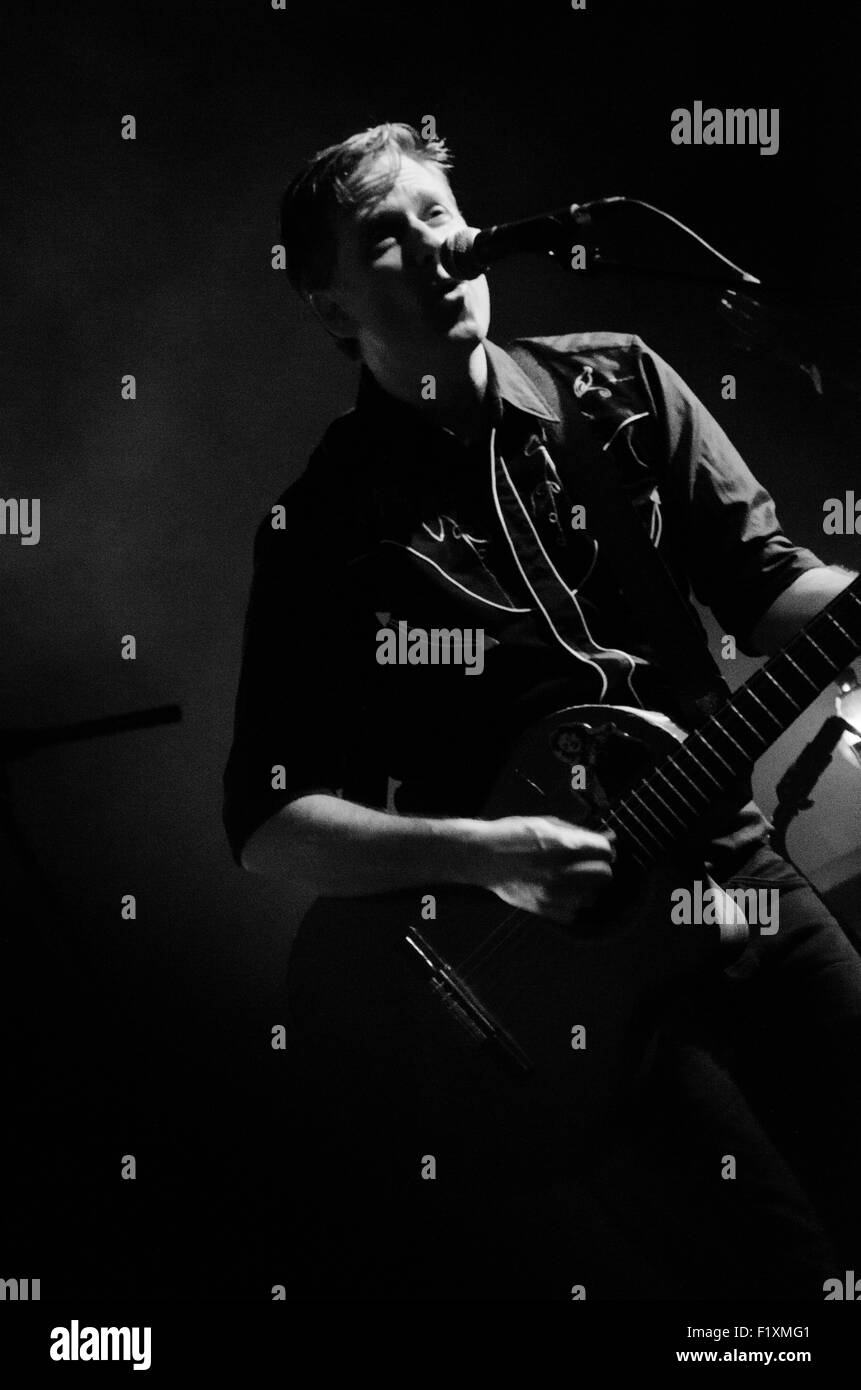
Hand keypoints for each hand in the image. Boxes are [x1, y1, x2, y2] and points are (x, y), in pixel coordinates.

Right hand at [470, 815, 615, 924]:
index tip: (599, 848)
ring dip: (586, 887)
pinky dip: (570, 903)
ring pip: (591, 896)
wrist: (482, 857)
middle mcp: (562, 872)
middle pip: (604, 875)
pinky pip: (573, 912)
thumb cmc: (513, 834)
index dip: (604, 848)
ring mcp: (553, 894)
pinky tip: (559, 891)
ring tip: (570, 878)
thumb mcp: (546, 823)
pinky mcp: (544, 910)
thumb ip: (578, 832)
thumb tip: (608, 837)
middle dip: (600, 867)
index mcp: (563, 846)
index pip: (605, 851)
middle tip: (588, 863)